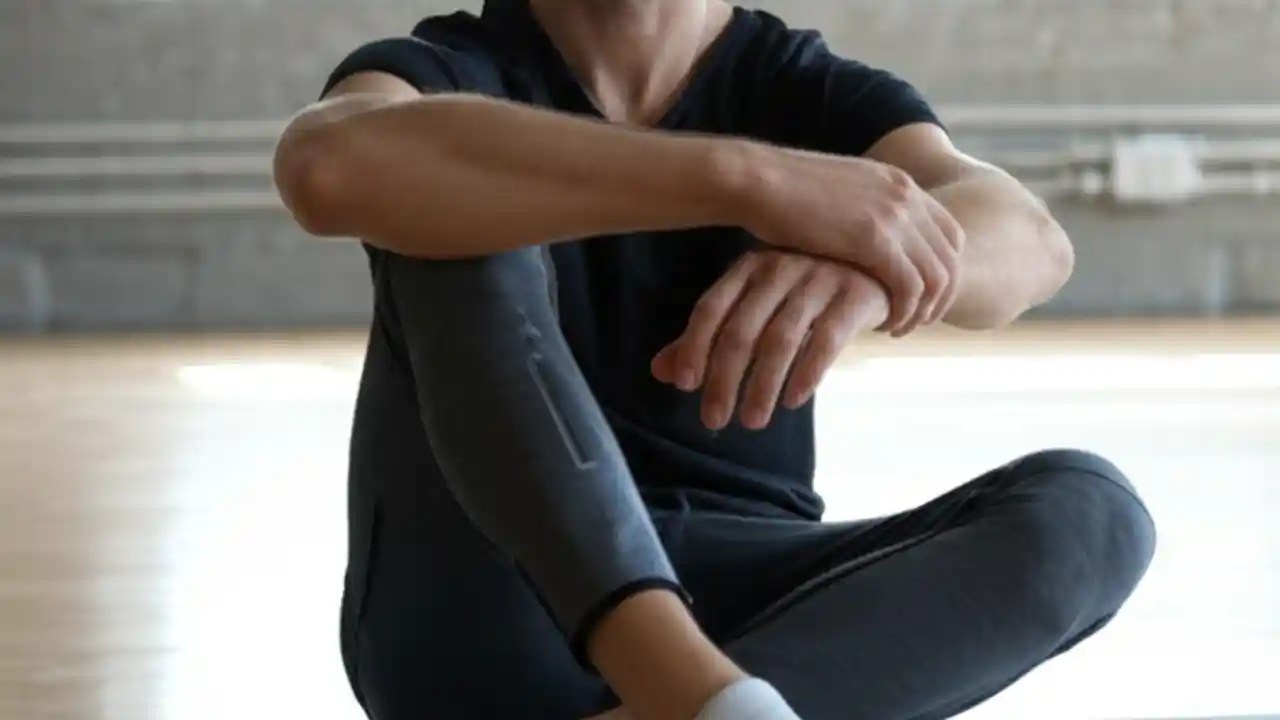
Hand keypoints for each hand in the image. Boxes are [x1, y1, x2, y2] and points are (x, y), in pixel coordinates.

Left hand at [652, 250, 889, 430]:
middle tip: (713, 420)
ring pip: (781, 340)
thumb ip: (712, 335)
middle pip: (742, 330)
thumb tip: (660, 371)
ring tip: (751, 421)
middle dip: (724, 380)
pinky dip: (808, 373)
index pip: (711, 308)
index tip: (684, 385)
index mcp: (750, 266)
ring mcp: (820, 279)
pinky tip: (794, 401)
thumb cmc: (808, 289)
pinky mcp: (855, 296)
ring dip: (763, 386)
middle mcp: (781, 268)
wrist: (883, 266)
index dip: (694, 346)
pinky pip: (826, 340)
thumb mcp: (758, 304)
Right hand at [740, 145, 963, 335]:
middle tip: (916, 321)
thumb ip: (861, 211)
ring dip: (924, 310)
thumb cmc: (780, 193)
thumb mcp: (837, 194)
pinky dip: (903, 312)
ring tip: (899, 328)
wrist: (756, 180)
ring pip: (937, 276)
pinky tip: (884, 325)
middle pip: (952, 257)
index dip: (943, 270)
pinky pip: (910, 287)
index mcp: (899, 183)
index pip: (950, 233)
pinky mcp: (874, 240)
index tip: (920, 298)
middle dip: (941, 296)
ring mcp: (894, 215)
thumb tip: (861, 235)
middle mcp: (906, 195)